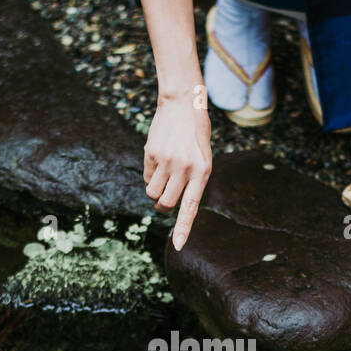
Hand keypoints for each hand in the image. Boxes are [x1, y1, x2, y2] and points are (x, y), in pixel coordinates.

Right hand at [143, 89, 210, 249]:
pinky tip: (159, 160)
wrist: (182, 104)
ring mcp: (167, 161)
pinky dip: (150, 175)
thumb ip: (193, 180)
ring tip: (164, 175)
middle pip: (166, 204)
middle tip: (165, 200)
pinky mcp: (152, 153)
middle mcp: (185, 168)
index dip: (183, 228)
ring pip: (153, 193)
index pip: (191, 206)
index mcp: (203, 172)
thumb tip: (172, 204)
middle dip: (163, 207)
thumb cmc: (195, 135)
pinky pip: (147, 177)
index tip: (177, 246)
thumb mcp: (203, 158)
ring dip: (155, 191)